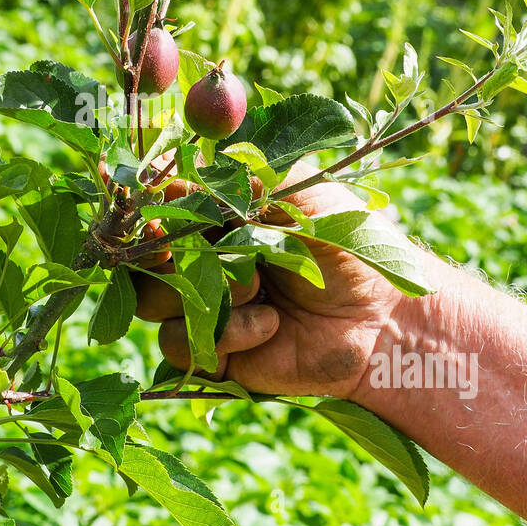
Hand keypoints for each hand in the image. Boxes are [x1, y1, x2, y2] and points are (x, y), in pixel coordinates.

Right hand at [136, 161, 415, 399]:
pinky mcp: (216, 353)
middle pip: (143, 256)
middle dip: (164, 253)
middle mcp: (205, 259)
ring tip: (258, 288)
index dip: (153, 211)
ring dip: (203, 291)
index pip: (162, 209)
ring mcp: (207, 307)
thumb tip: (187, 173)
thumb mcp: (303, 193)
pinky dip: (226, 333)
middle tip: (182, 252)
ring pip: (151, 300)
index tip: (159, 212)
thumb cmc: (349, 246)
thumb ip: (247, 178)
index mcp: (220, 217)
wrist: (384, 318)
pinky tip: (270, 325)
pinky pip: (181, 343)